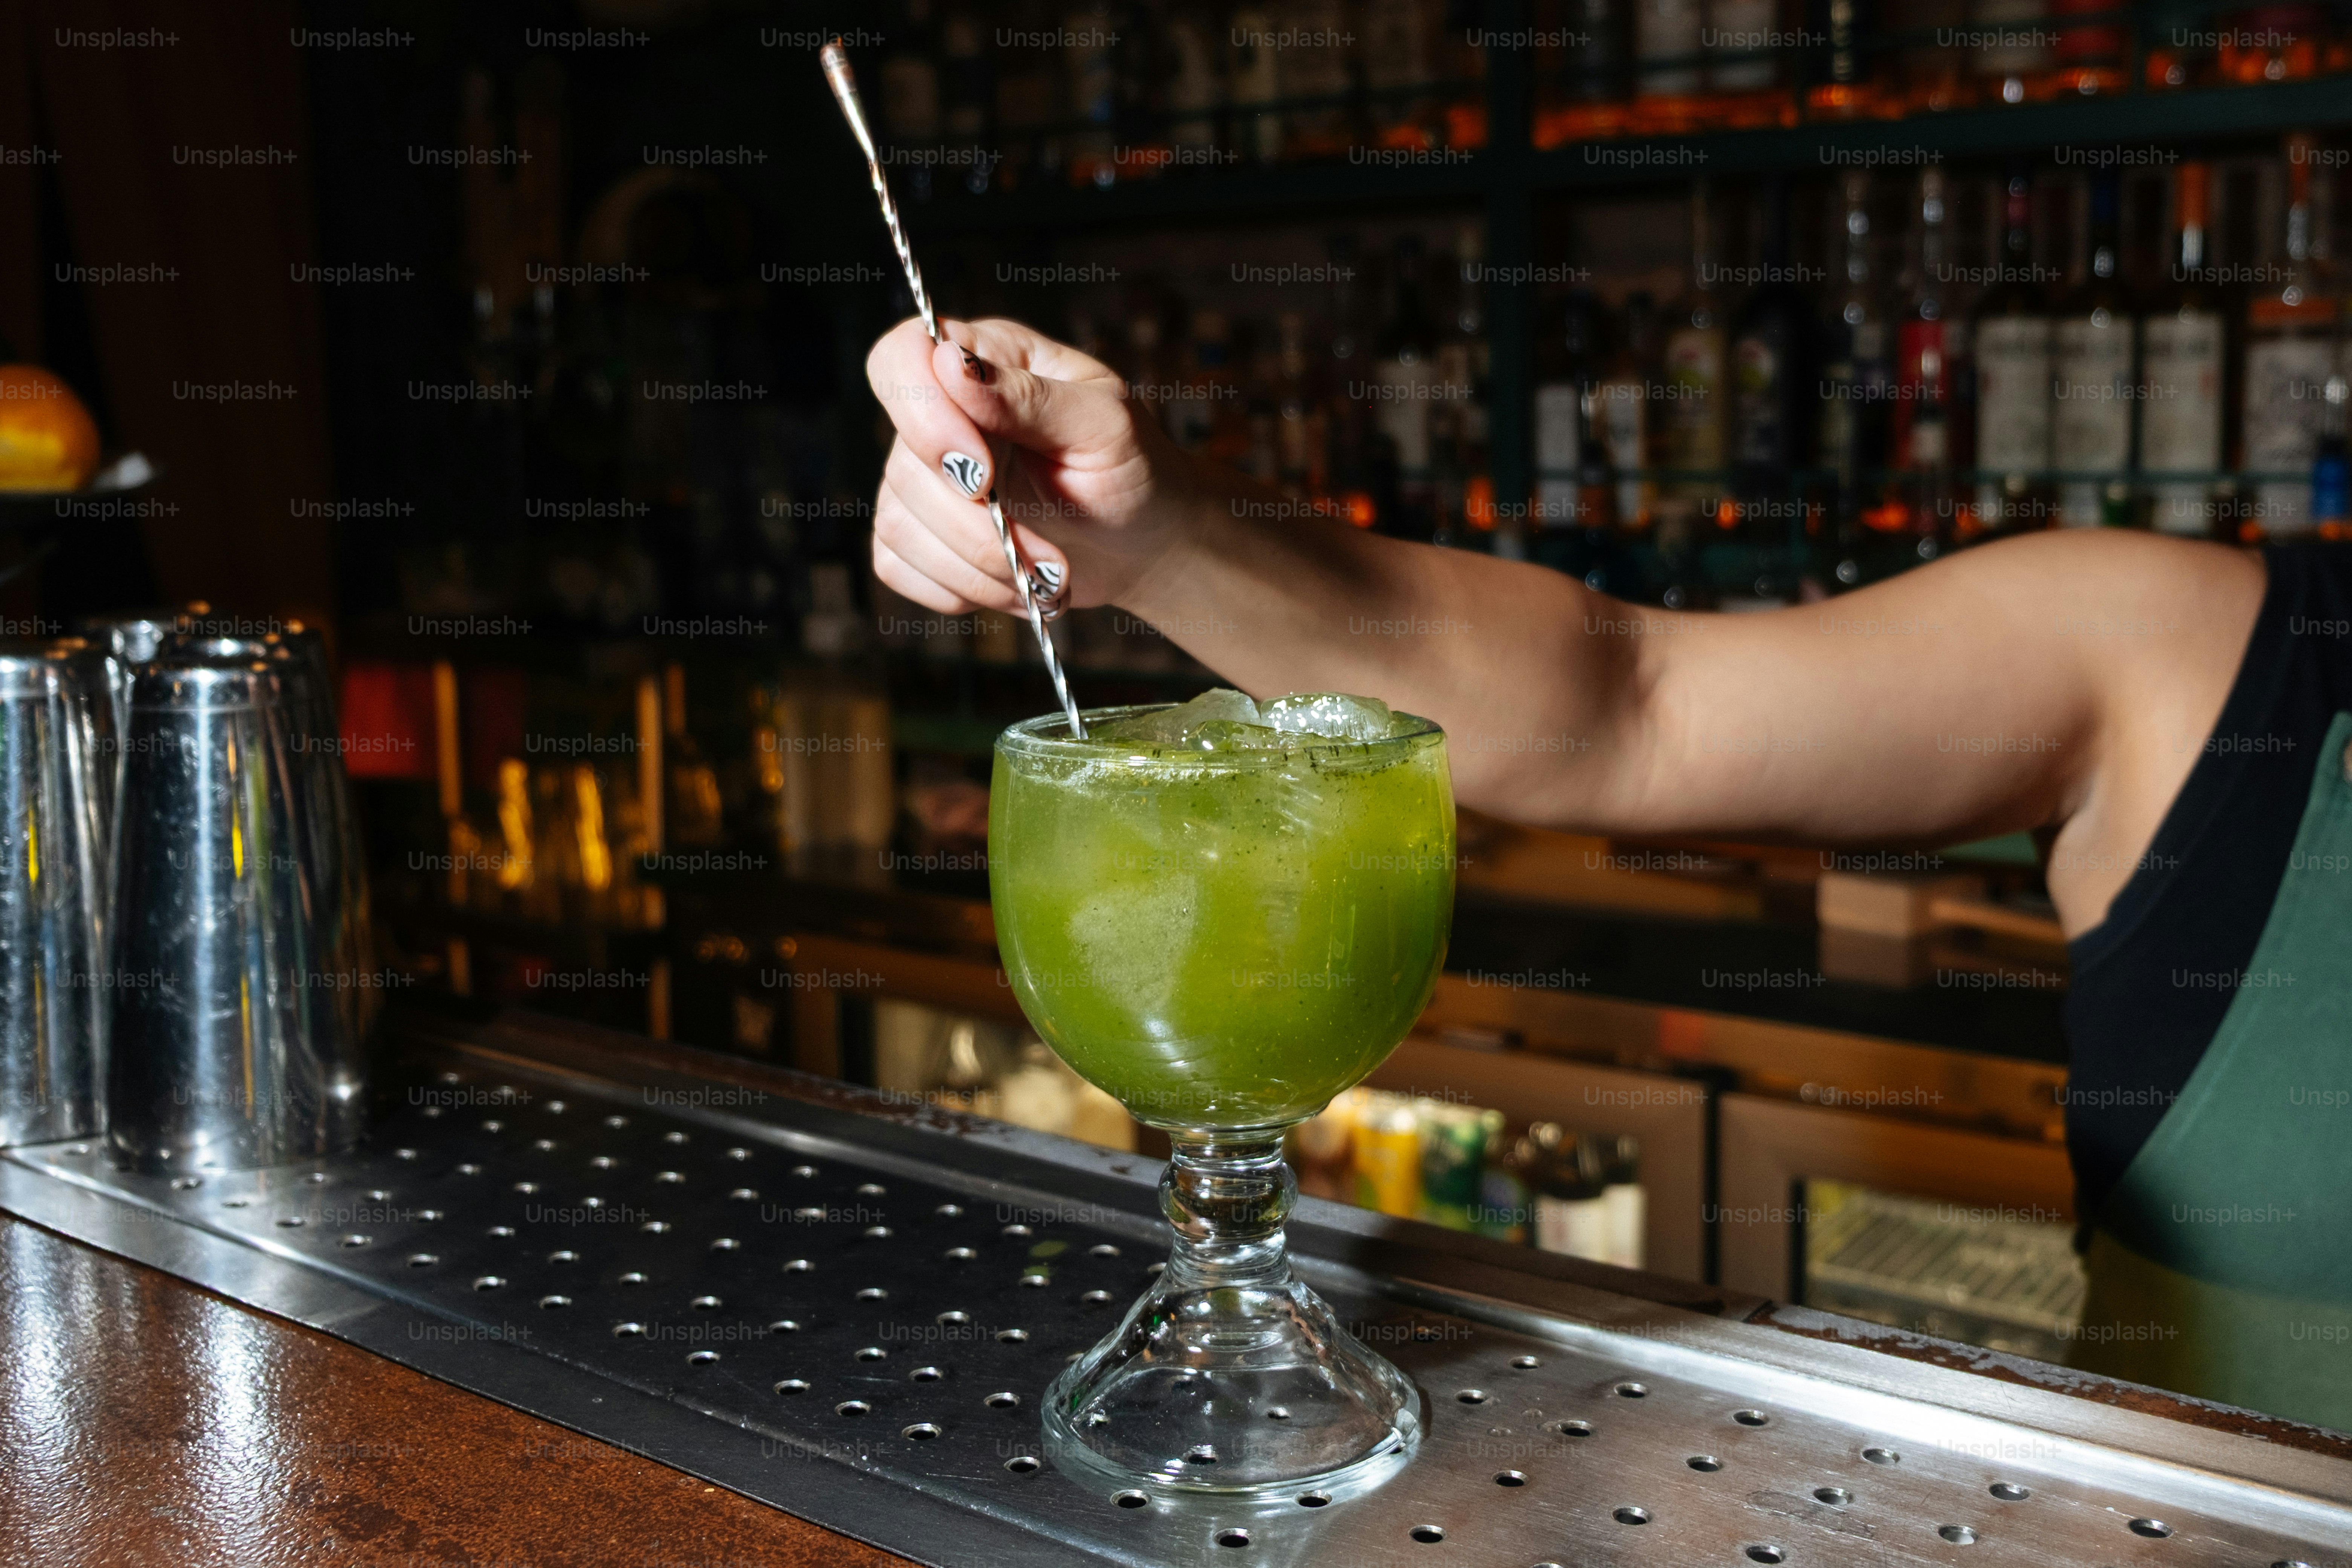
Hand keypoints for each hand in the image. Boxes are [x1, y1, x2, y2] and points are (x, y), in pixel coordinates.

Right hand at [864, 316, 1200, 613]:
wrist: (1147, 543)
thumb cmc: (1134, 470)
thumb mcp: (1105, 424)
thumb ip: (1029, 396)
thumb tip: (952, 363)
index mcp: (986, 361)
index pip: (901, 359)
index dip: (922, 415)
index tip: (980, 472)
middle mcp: (944, 415)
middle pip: (905, 467)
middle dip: (978, 529)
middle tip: (1050, 558)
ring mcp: (925, 478)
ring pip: (900, 527)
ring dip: (980, 569)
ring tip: (1048, 577)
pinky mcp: (922, 537)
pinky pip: (900, 567)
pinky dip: (961, 591)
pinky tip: (1014, 587)